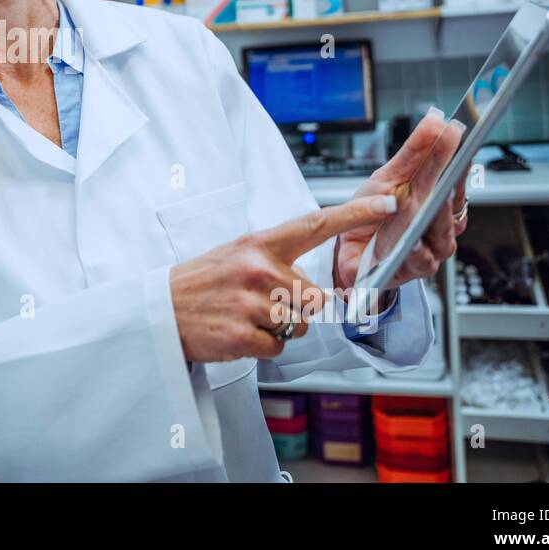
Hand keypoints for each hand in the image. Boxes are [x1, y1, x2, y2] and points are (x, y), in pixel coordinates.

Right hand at [170, 193, 397, 363]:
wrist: (159, 311)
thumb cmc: (201, 283)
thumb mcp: (236, 255)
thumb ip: (276, 261)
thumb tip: (312, 286)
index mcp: (258, 243)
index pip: (315, 224)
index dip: (356, 213)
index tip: (388, 202)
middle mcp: (258, 269)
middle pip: (314, 296)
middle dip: (297, 307)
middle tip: (260, 303)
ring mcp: (251, 302)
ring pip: (299, 324)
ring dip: (280, 327)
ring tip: (246, 317)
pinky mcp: (244, 334)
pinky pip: (279, 347)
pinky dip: (263, 346)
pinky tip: (238, 333)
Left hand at [334, 108, 468, 298]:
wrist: (348, 251)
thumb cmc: (372, 214)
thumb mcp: (388, 176)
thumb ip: (414, 151)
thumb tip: (435, 121)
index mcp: (440, 198)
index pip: (454, 172)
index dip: (456, 153)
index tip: (457, 131)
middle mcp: (443, 221)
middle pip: (449, 197)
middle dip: (447, 176)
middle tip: (449, 155)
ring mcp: (434, 246)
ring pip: (440, 226)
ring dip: (432, 211)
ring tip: (426, 194)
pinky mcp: (419, 268)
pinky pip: (422, 256)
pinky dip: (417, 246)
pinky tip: (412, 237)